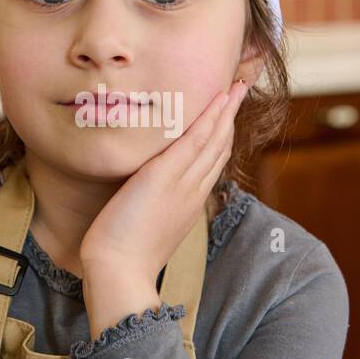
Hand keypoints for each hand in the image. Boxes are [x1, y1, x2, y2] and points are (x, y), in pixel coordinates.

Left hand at [80, 77, 249, 336]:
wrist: (119, 272)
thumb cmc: (123, 257)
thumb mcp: (147, 229)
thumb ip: (153, 209)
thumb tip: (146, 198)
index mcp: (190, 203)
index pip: (212, 164)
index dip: (222, 138)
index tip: (227, 119)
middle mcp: (194, 191)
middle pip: (220, 148)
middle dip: (231, 118)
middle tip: (240, 91)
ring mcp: (183, 183)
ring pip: (214, 140)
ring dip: (227, 110)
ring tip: (237, 86)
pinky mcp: (166, 176)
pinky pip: (196, 140)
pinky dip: (211, 117)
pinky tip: (220, 98)